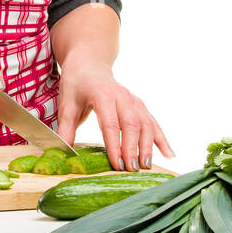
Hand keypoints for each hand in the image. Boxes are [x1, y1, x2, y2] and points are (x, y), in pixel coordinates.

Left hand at [55, 61, 173, 170]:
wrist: (89, 63)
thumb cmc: (76, 83)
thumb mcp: (66, 103)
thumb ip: (66, 128)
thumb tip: (62, 152)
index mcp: (103, 95)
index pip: (111, 124)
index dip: (115, 145)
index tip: (116, 164)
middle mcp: (122, 96)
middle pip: (131, 125)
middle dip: (133, 149)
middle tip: (132, 169)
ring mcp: (133, 100)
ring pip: (146, 123)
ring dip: (148, 146)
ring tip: (147, 166)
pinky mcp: (139, 105)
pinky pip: (153, 122)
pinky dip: (162, 138)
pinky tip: (170, 154)